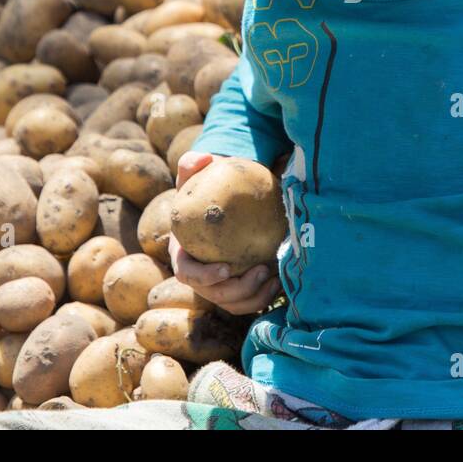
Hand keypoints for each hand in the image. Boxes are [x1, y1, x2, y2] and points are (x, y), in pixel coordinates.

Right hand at [169, 151, 284, 316]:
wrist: (222, 201)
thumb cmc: (206, 187)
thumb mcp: (196, 174)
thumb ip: (192, 163)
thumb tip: (202, 158)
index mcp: (183, 252)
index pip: (186, 273)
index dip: (204, 277)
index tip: (227, 269)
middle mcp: (199, 273)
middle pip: (212, 294)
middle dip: (236, 290)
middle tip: (261, 271)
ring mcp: (217, 284)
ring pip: (232, 303)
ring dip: (253, 297)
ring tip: (272, 278)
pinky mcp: (236, 287)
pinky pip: (247, 301)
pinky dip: (262, 297)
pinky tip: (279, 281)